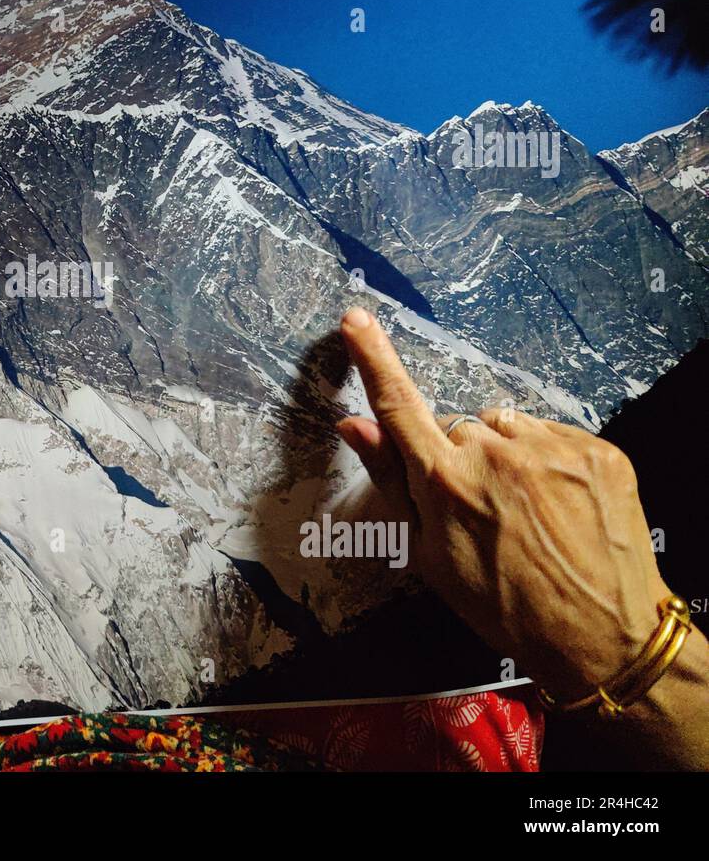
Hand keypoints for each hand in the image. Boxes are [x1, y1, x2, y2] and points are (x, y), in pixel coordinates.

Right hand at [335, 306, 708, 766]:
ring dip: (505, 454)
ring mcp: (549, 448)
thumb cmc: (504, 604)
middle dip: (459, 457)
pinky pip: (550, 434)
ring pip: (504, 428)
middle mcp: (495, 453)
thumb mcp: (430, 553)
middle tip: (480, 510)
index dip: (373, 358)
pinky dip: (546, 459)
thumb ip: (392, 480)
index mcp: (445, 482)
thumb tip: (353, 425)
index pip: (398, 406)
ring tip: (524, 508)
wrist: (602, 636)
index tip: (356, 319)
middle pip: (458, 428)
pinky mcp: (593, 450)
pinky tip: (556, 503)